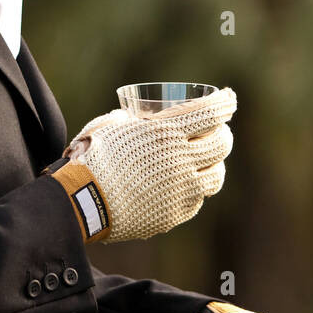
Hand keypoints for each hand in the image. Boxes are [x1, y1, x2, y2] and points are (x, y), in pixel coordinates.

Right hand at [52, 89, 235, 242]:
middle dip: (223, 134)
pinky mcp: (176, 213)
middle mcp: (181, 160)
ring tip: (207, 161)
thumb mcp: (113, 125)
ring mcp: (182, 190)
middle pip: (222, 144)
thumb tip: (139, 121)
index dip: (224, 103)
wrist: (83, 201)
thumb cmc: (94, 157)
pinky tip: (184, 184)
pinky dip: (194, 188)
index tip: (229, 99)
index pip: (211, 113)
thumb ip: (135, 121)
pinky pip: (196, 198)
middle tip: (218, 131)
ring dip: (214, 163)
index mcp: (167, 133)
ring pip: (216, 175)